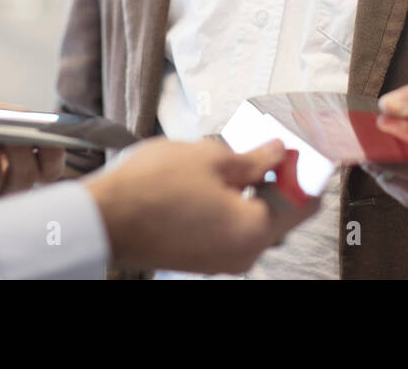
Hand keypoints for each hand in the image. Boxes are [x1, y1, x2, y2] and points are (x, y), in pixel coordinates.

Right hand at [81, 138, 319, 274]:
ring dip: (252, 191)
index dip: (304, 168)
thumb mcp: (210, 158)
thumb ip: (254, 158)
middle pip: (282, 213)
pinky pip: (232, 230)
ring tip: (231, 160)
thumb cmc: (150, 189)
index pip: (305, 201)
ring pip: (255, 221)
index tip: (296, 146)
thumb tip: (278, 152)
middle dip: (278, 178)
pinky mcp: (203, 259)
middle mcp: (244, 253)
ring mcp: (222, 261)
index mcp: (254, 229)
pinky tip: (213, 182)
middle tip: (264, 146)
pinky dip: (232, 206)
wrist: (102, 219)